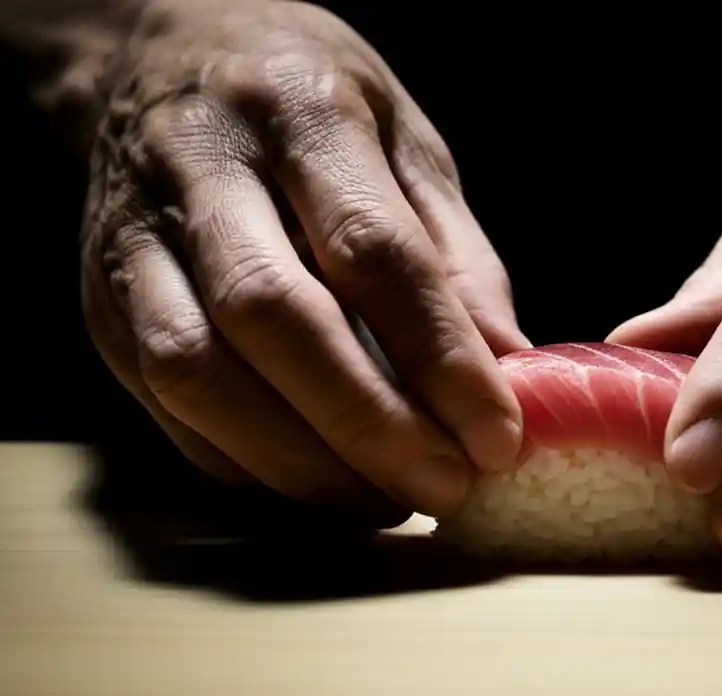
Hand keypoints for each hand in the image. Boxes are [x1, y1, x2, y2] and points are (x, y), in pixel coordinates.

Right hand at [79, 0, 526, 525]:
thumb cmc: (312, 103)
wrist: (163, 57)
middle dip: (369, 422)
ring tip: (386, 499)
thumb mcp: (410, 145)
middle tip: (445, 487)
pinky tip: (315, 475)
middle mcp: (203, 168)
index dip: (440, 356)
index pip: (372, 249)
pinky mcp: (101, 299)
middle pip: (273, 315)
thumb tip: (508, 372)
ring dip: (300, 458)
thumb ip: (458, 257)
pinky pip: (165, 400)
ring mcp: (134, 238)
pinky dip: (246, 457)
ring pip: (197, 368)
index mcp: (301, 111)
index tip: (498, 437)